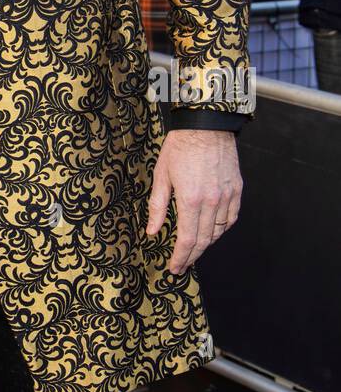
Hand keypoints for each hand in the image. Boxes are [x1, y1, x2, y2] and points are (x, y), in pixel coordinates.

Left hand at [147, 130, 241, 273]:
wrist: (205, 124)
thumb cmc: (180, 146)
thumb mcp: (161, 175)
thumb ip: (158, 206)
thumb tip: (153, 231)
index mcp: (190, 199)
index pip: (187, 240)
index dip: (181, 258)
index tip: (175, 267)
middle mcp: (212, 201)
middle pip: (203, 240)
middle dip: (191, 256)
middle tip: (182, 265)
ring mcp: (227, 196)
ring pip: (219, 231)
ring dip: (206, 243)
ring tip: (194, 248)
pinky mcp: (236, 189)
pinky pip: (232, 217)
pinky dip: (222, 228)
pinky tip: (213, 230)